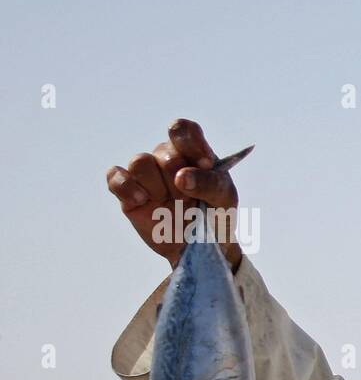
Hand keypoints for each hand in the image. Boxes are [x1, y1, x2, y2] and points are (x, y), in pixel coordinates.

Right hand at [105, 119, 241, 270]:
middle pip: (163, 151)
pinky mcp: (128, 193)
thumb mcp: (225, 199)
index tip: (204, 163)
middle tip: (189, 199)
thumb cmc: (216, 216)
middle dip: (178, 177)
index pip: (183, 130)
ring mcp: (146, 176)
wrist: (203, 248)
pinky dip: (126, 187)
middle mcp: (167, 159)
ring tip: (170, 205)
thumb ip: (209, 183)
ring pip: (140, 162)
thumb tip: (181, 176)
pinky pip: (115, 177)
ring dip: (157, 186)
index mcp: (192, 153)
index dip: (190, 142)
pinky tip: (142, 201)